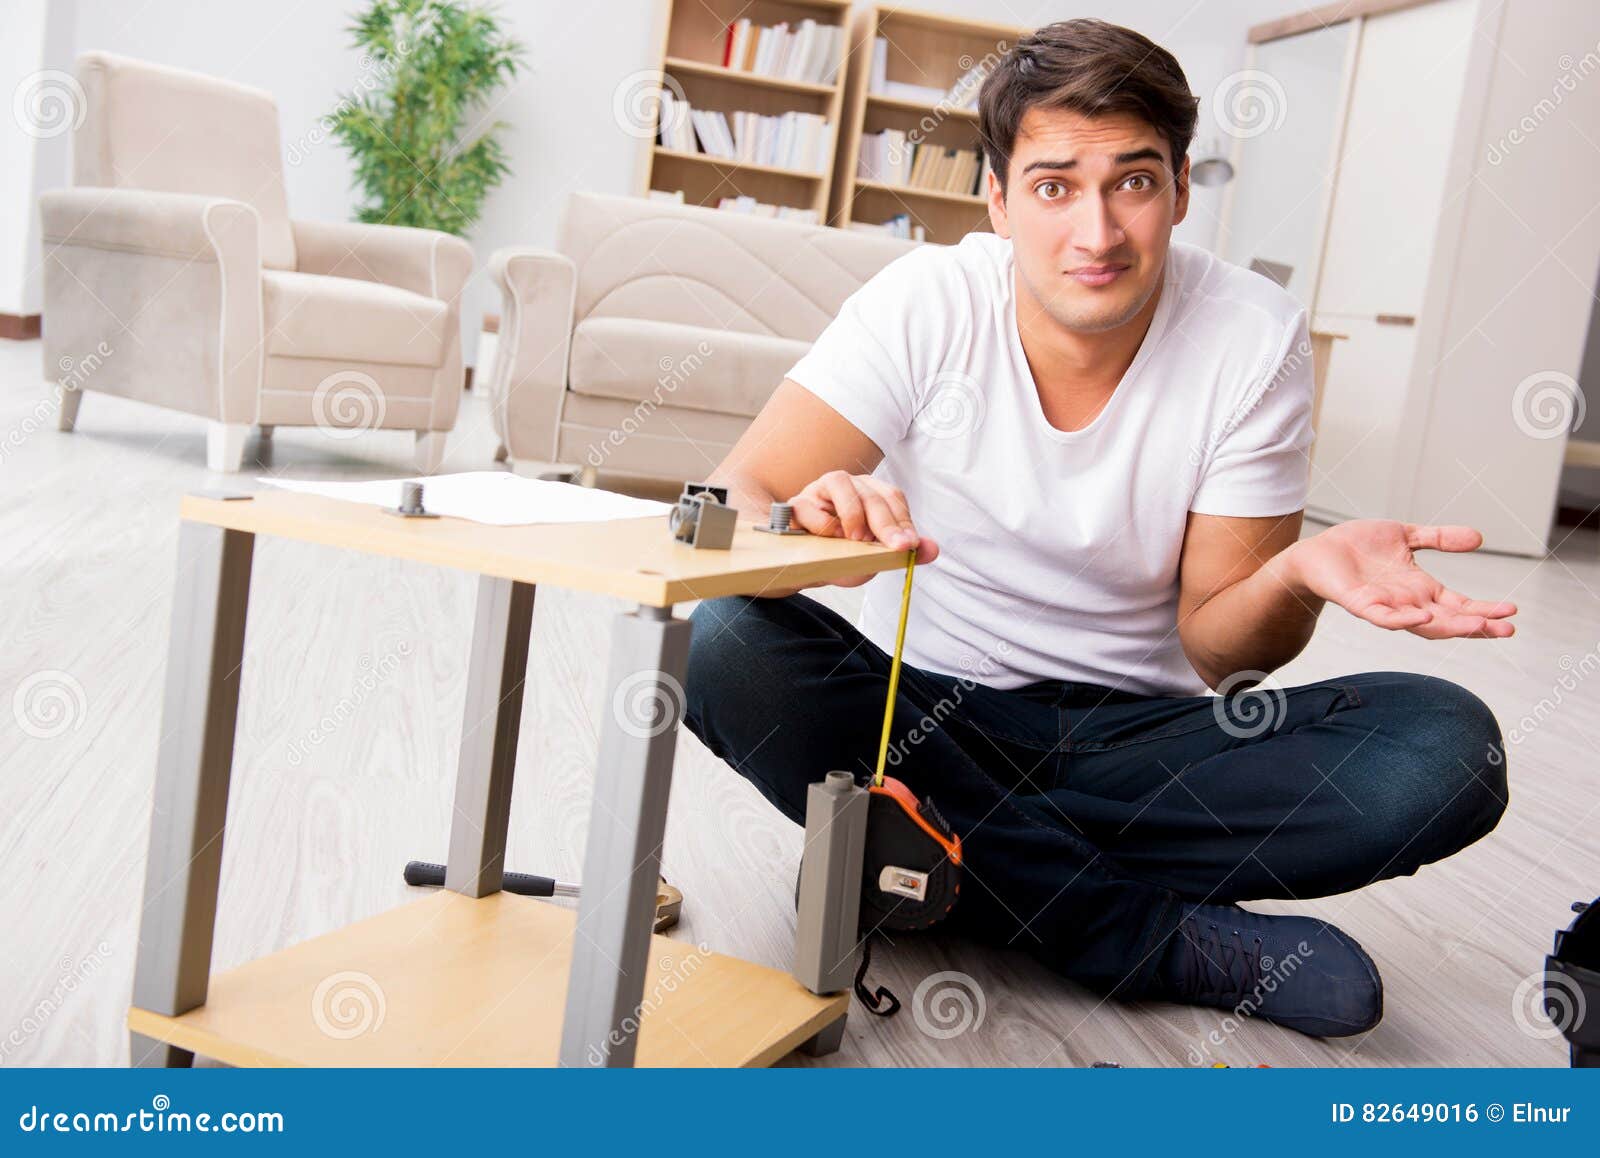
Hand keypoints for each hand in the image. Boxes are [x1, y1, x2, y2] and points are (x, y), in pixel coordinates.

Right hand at [753, 471, 938, 596]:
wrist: (798, 566)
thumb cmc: (838, 556)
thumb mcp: (872, 558)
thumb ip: (902, 552)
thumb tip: (933, 549)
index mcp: (869, 493)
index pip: (892, 498)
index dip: (903, 521)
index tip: (910, 545)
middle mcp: (848, 486)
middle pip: (871, 494)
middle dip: (886, 522)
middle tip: (895, 547)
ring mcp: (820, 490)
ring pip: (840, 482)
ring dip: (853, 513)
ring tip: (857, 539)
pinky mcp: (795, 503)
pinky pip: (809, 505)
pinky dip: (821, 523)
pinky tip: (828, 538)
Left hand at [1271, 520, 1515, 638]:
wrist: (1315, 552)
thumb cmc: (1357, 546)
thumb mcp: (1405, 536)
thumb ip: (1439, 538)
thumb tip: (1478, 538)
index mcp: (1420, 587)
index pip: (1459, 604)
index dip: (1484, 609)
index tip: (1512, 612)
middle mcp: (1406, 601)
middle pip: (1448, 619)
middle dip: (1477, 625)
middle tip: (1508, 628)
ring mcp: (1383, 605)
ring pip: (1420, 622)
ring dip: (1448, 625)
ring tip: (1477, 625)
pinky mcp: (1358, 603)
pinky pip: (1381, 616)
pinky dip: (1400, 618)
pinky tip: (1420, 616)